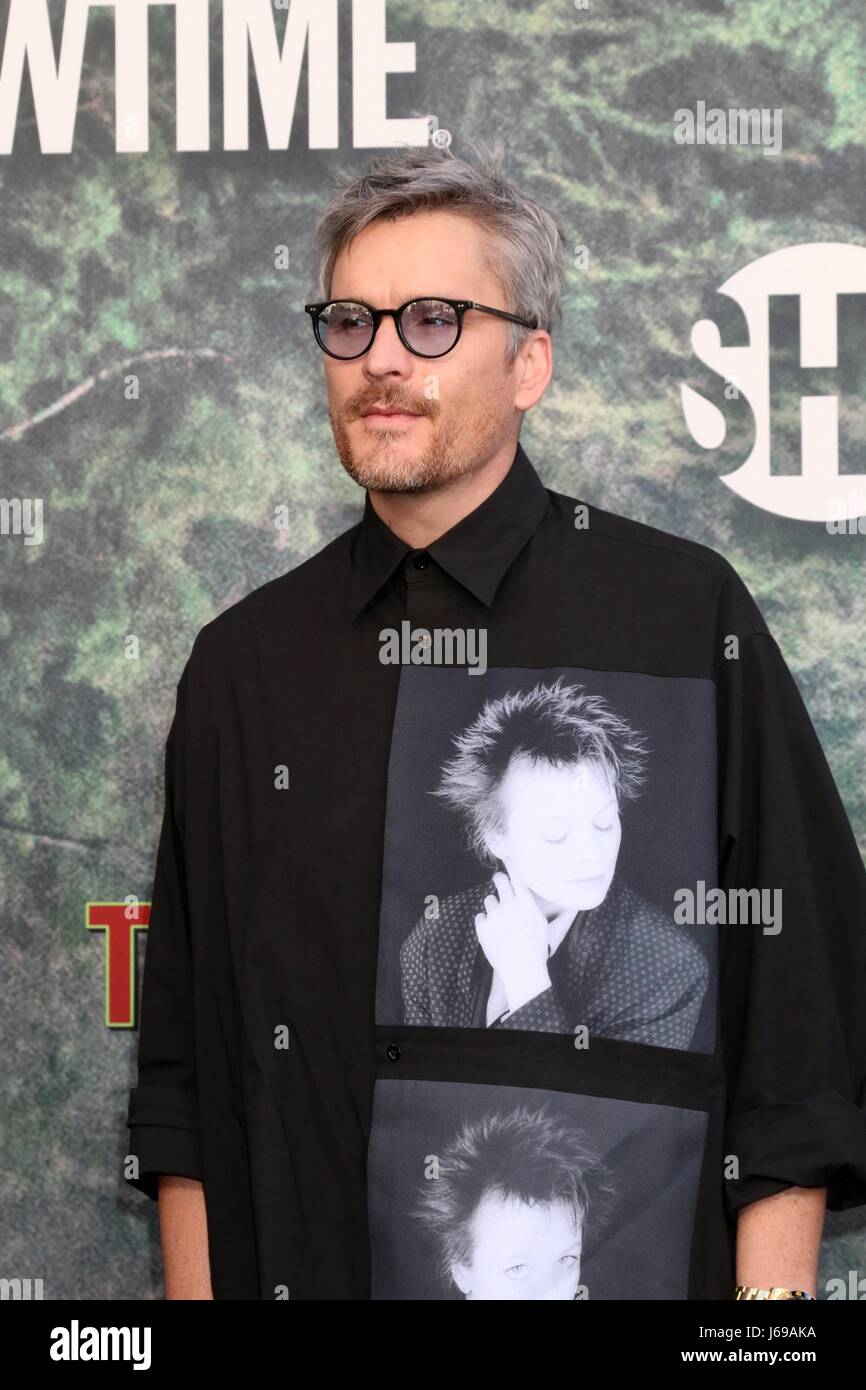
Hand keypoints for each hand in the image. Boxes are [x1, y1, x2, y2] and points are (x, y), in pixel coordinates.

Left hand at [474, 859, 551, 1013]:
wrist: (522, 969)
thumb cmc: (539, 950)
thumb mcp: (552, 930)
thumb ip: (562, 915)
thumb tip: (576, 906)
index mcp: (526, 902)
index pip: (516, 875)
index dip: (510, 864)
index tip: (506, 856)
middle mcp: (508, 904)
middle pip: (499, 881)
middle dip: (499, 880)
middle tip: (500, 882)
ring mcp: (493, 915)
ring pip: (489, 900)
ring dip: (493, 906)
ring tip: (501, 918)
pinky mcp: (482, 927)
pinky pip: (481, 917)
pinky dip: (485, 922)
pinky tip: (493, 931)